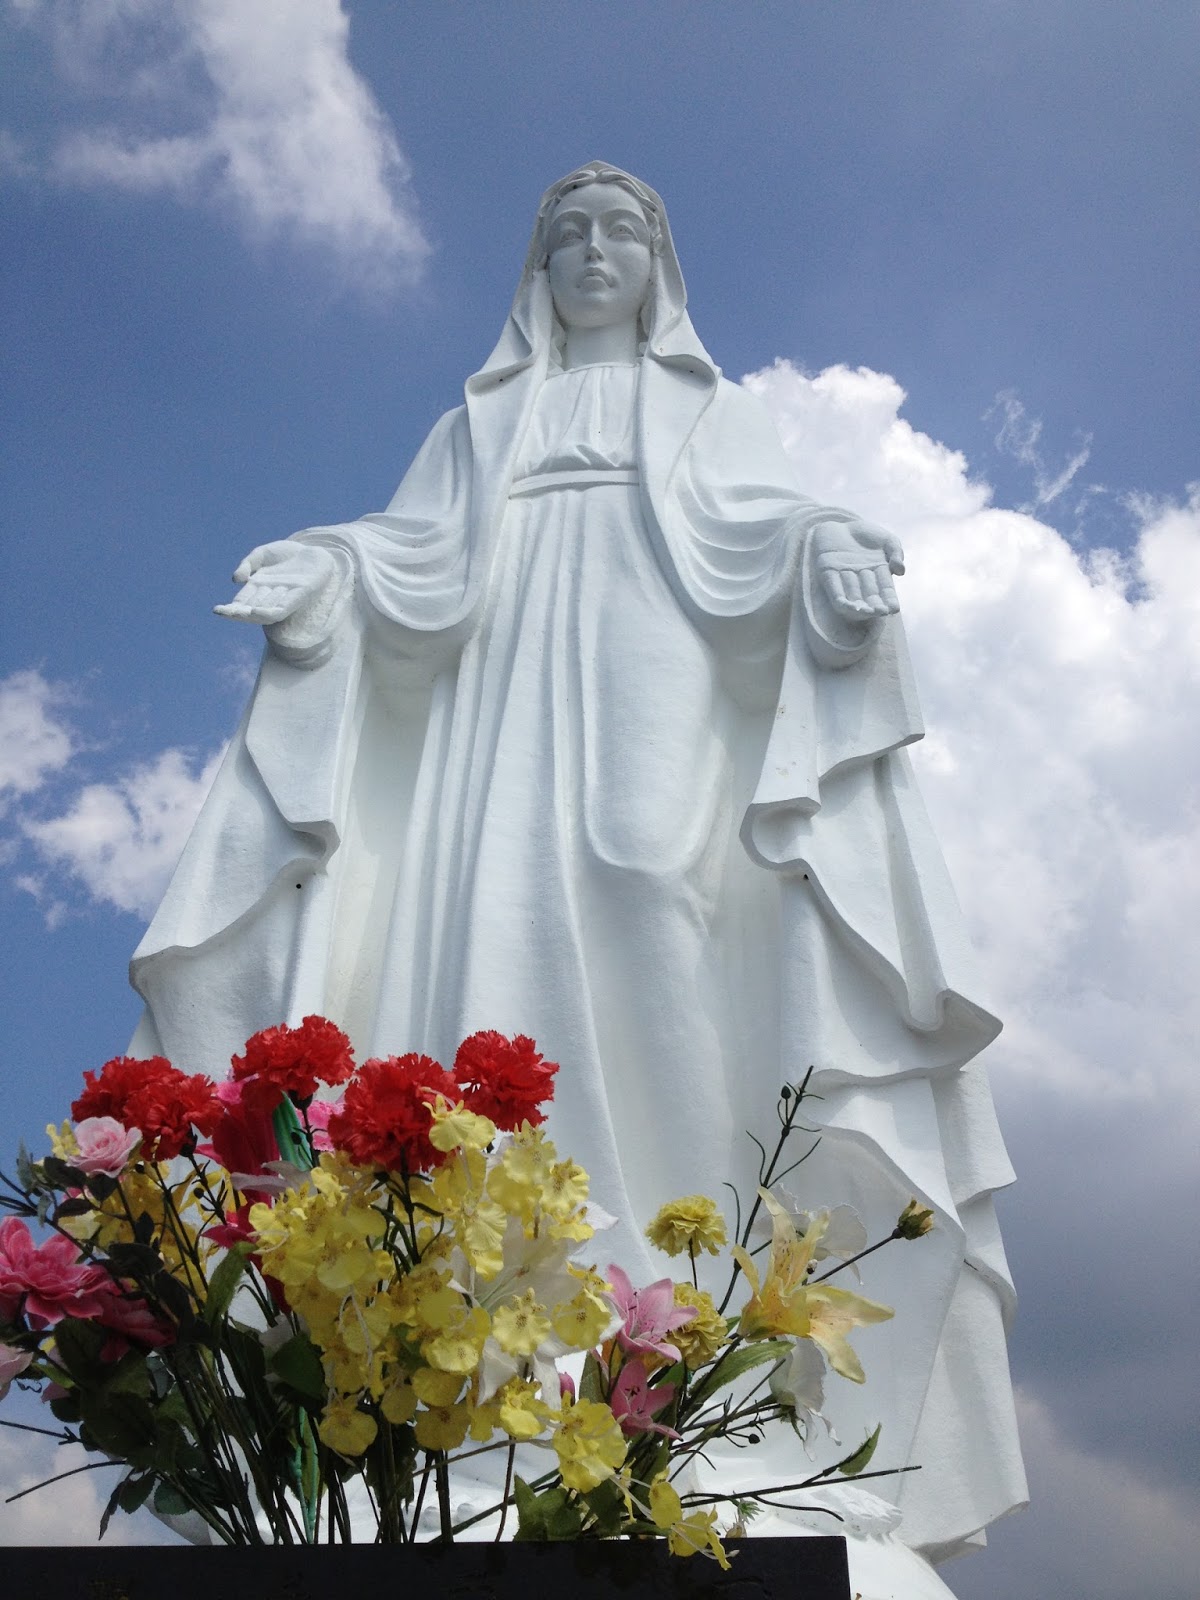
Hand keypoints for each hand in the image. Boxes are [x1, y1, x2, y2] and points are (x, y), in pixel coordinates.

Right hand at [214, 542, 337, 625]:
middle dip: (238, 613)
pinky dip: (269, 611)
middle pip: (251, 610)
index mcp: (258, 587)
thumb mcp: (262, 554)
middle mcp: (270, 595)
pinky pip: (283, 609)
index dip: (230, 608)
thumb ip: (248, 565)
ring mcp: (284, 597)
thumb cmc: (288, 554)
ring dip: (252, 615)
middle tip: (225, 613)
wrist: (312, 550)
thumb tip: (236, 580)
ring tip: (240, 614)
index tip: (217, 610)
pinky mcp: (299, 596)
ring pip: (266, 613)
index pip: (242, 602)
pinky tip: (258, 612)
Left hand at [813, 520, 904, 619]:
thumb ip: (896, 553)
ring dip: (859, 606)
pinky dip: (840, 599)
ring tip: (867, 611)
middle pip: (869, 596)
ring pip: (852, 596)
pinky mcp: (827, 572)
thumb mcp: (887, 540)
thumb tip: (901, 571)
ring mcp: (844, 577)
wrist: (841, 522)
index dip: (889, 599)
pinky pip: (834, 589)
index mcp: (877, 573)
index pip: (885, 590)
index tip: (894, 608)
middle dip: (874, 605)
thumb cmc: (866, 533)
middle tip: (880, 612)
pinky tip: (847, 606)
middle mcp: (861, 579)